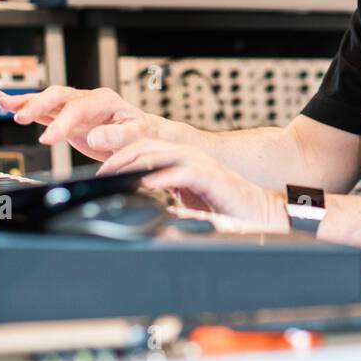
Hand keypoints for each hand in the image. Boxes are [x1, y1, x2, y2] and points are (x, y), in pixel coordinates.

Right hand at [0, 86, 163, 159]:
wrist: (142, 134)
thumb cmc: (142, 134)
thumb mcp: (137, 135)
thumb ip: (118, 136)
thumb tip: (94, 136)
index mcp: (105, 100)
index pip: (78, 108)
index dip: (61, 123)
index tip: (47, 140)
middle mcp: (87, 99)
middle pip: (58, 96)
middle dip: (37, 105)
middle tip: (20, 119)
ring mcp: (75, 106)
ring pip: (47, 99)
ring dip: (25, 101)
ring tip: (3, 102)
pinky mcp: (67, 117)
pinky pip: (44, 110)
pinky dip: (26, 107)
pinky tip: (6, 103)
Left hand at [98, 138, 288, 230]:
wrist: (260, 215)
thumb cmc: (225, 209)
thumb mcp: (186, 203)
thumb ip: (164, 199)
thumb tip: (137, 205)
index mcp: (180, 161)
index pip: (142, 149)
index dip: (118, 159)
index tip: (100, 176)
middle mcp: (189, 157)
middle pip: (146, 146)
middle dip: (119, 158)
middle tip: (100, 175)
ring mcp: (201, 165)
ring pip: (162, 154)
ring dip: (135, 164)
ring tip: (115, 176)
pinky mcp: (212, 179)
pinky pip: (184, 173)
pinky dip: (163, 178)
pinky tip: (147, 185)